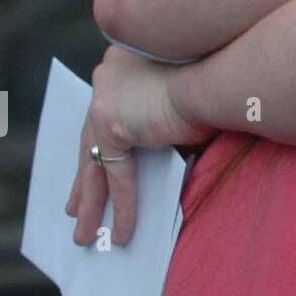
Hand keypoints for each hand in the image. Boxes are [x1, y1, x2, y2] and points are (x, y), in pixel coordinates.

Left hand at [65, 45, 212, 245]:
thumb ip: (162, 122)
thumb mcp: (182, 98)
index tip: (93, 162)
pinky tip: (122, 230)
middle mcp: (107, 76)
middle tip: (74, 207)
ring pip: (93, 160)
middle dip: (83, 178)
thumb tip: (164, 154)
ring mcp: (104, 99)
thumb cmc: (218, 78)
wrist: (222, 71)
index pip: (106, 108)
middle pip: (89, 138)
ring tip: (85, 233)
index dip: (98, 142)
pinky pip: (115, 174)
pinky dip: (122, 204)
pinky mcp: (111, 124)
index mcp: (124, 62)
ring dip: (90, 201)